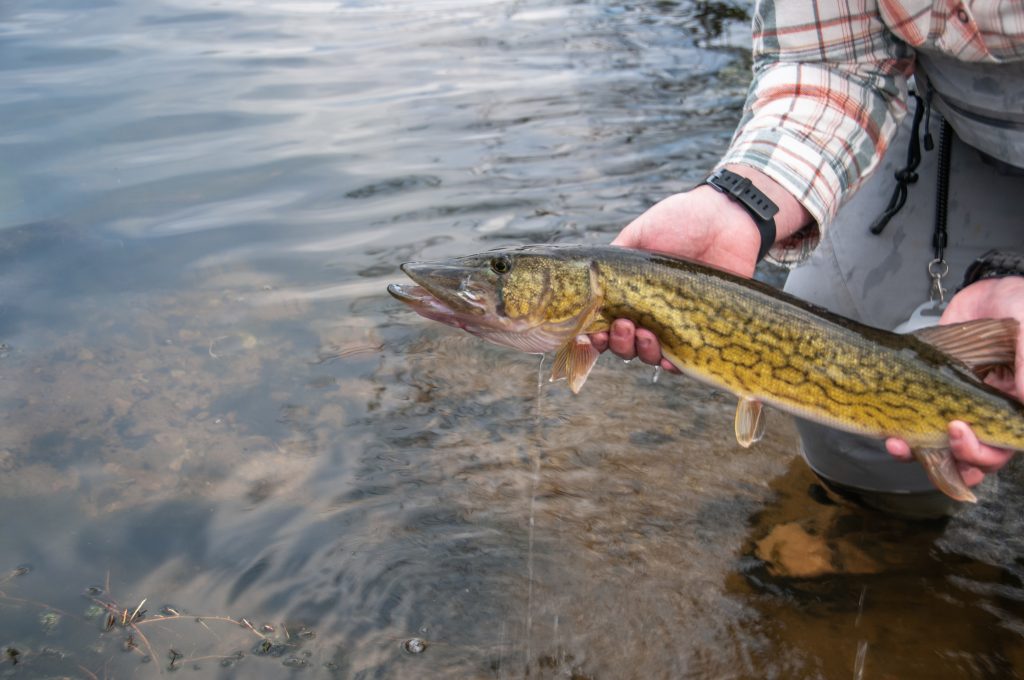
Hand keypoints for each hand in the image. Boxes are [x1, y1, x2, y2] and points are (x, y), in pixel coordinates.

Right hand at [589, 186, 760, 372]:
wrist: (725, 217)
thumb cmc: (679, 221)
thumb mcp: (637, 236)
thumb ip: (612, 262)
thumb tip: (587, 287)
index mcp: (632, 294)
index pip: (608, 325)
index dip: (597, 336)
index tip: (593, 334)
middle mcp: (653, 313)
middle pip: (628, 345)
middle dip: (620, 343)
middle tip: (624, 325)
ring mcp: (680, 322)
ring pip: (654, 355)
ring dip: (643, 352)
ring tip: (645, 334)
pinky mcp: (708, 329)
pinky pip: (689, 358)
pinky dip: (675, 365)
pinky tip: (667, 360)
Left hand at [885, 276, 1023, 484]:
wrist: (992, 292)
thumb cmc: (1022, 308)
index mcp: (1015, 408)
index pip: (1003, 447)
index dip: (984, 452)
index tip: (959, 428)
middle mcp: (988, 414)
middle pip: (975, 456)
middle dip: (956, 454)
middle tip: (942, 430)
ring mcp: (958, 407)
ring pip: (942, 448)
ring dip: (919, 453)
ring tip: (899, 443)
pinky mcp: (930, 397)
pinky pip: (915, 426)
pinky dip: (902, 436)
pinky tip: (889, 433)